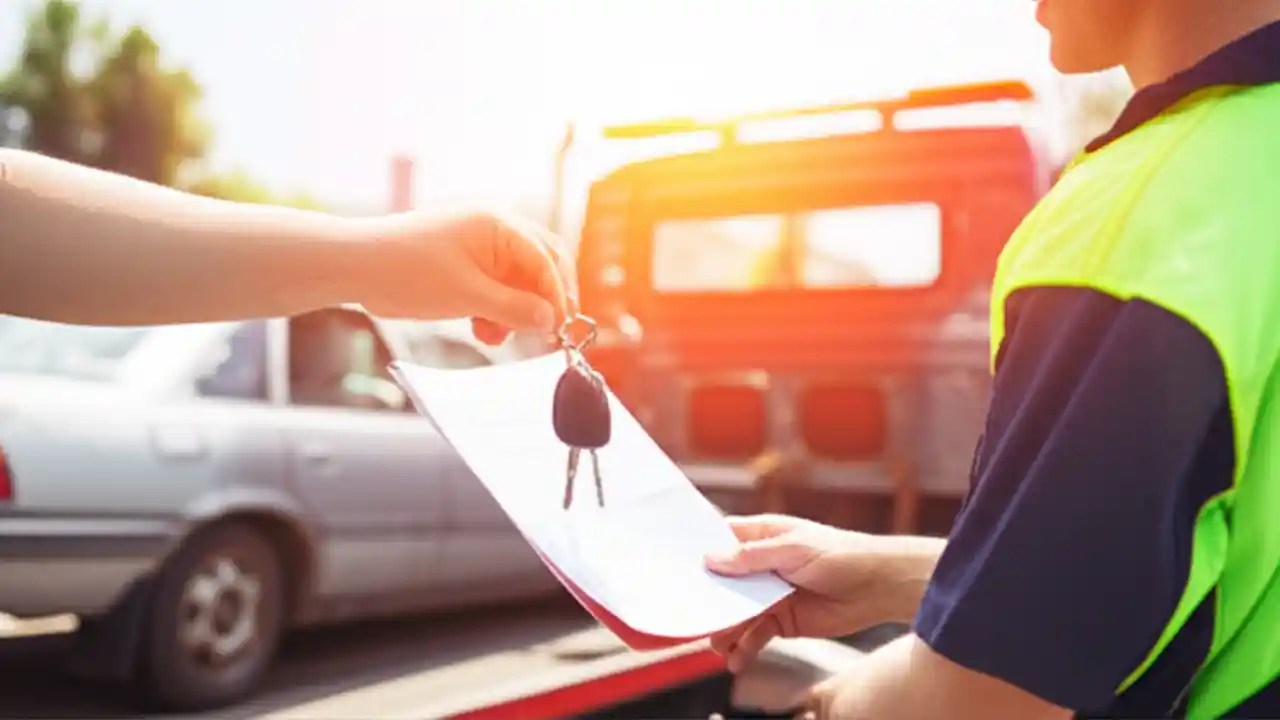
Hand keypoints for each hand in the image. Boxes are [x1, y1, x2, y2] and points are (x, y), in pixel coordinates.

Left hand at [359, 209, 575, 344]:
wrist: (356, 267)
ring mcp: (480, 245)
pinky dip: (495, 310)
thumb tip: (550, 320)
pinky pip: (496, 288)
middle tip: (544, 335)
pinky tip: (481, 329)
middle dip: (541, 302)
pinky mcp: (465, 263)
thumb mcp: (467, 295)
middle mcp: (495, 228)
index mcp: (499, 224)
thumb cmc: (408, 272)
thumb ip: (513, 308)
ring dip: (515, 311)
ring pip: (518, 282)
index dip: (557, 296)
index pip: (546, 259)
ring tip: (494, 336)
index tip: (560, 329)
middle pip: (539, 266)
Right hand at [704, 514, 941, 671]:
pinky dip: (744, 648)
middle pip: (723, 581)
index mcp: (762, 535)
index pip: (721, 540)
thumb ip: (752, 556)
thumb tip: (711, 559)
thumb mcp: (793, 549)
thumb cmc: (841, 554)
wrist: (878, 587)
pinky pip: (755, 635)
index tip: (673, 565)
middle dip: (706, 598)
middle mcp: (760, 565)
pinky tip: (735, 660)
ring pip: (736, 612)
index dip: (698, 551)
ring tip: (714, 645)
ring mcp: (770, 594)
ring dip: (723, 628)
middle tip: (687, 614)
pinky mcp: (782, 620)